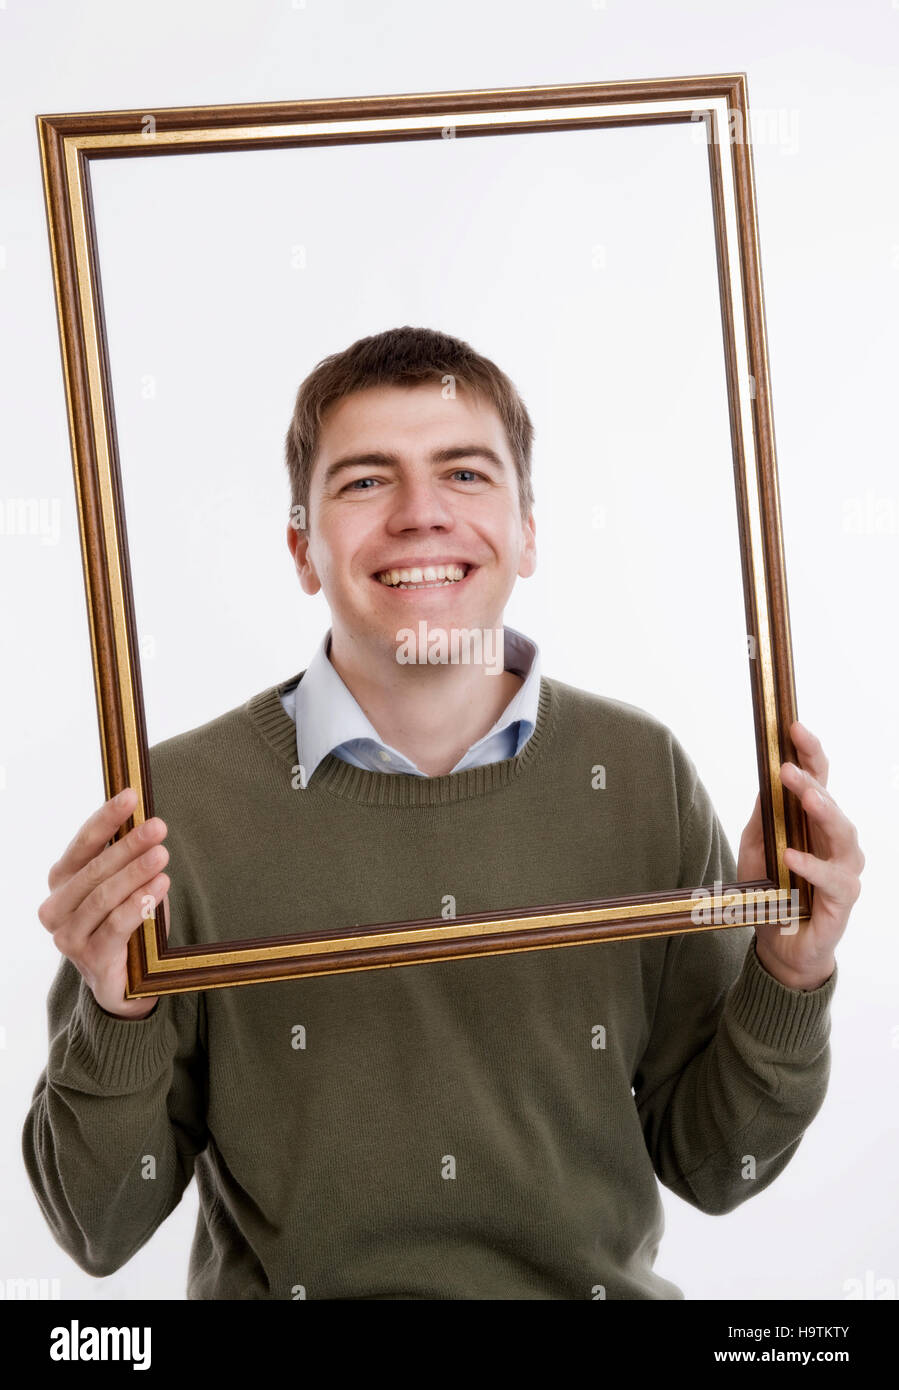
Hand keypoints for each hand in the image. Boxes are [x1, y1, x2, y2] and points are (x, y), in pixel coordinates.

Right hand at [37, 787, 170, 1018]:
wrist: (125, 981)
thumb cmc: (125, 922)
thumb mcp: (124, 884)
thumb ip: (124, 857)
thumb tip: (142, 817)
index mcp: (61, 881)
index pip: (82, 844)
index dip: (106, 818)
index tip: (131, 796)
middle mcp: (56, 909)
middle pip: (94, 870)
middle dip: (128, 845)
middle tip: (158, 827)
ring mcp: (69, 937)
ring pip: (104, 897)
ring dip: (135, 873)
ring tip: (162, 856)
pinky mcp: (91, 960)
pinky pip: (115, 926)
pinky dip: (138, 904)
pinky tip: (158, 887)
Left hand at [737, 720, 863, 990]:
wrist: (780, 944)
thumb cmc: (774, 890)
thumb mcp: (758, 847)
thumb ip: (764, 816)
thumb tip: (764, 777)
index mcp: (815, 823)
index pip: (819, 779)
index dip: (810, 752)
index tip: (793, 728)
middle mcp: (836, 842)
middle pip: (831, 802)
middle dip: (812, 779)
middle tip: (789, 765)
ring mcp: (844, 870)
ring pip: (843, 834)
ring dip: (822, 812)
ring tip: (803, 796)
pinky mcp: (843, 900)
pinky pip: (832, 879)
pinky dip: (811, 865)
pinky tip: (791, 856)